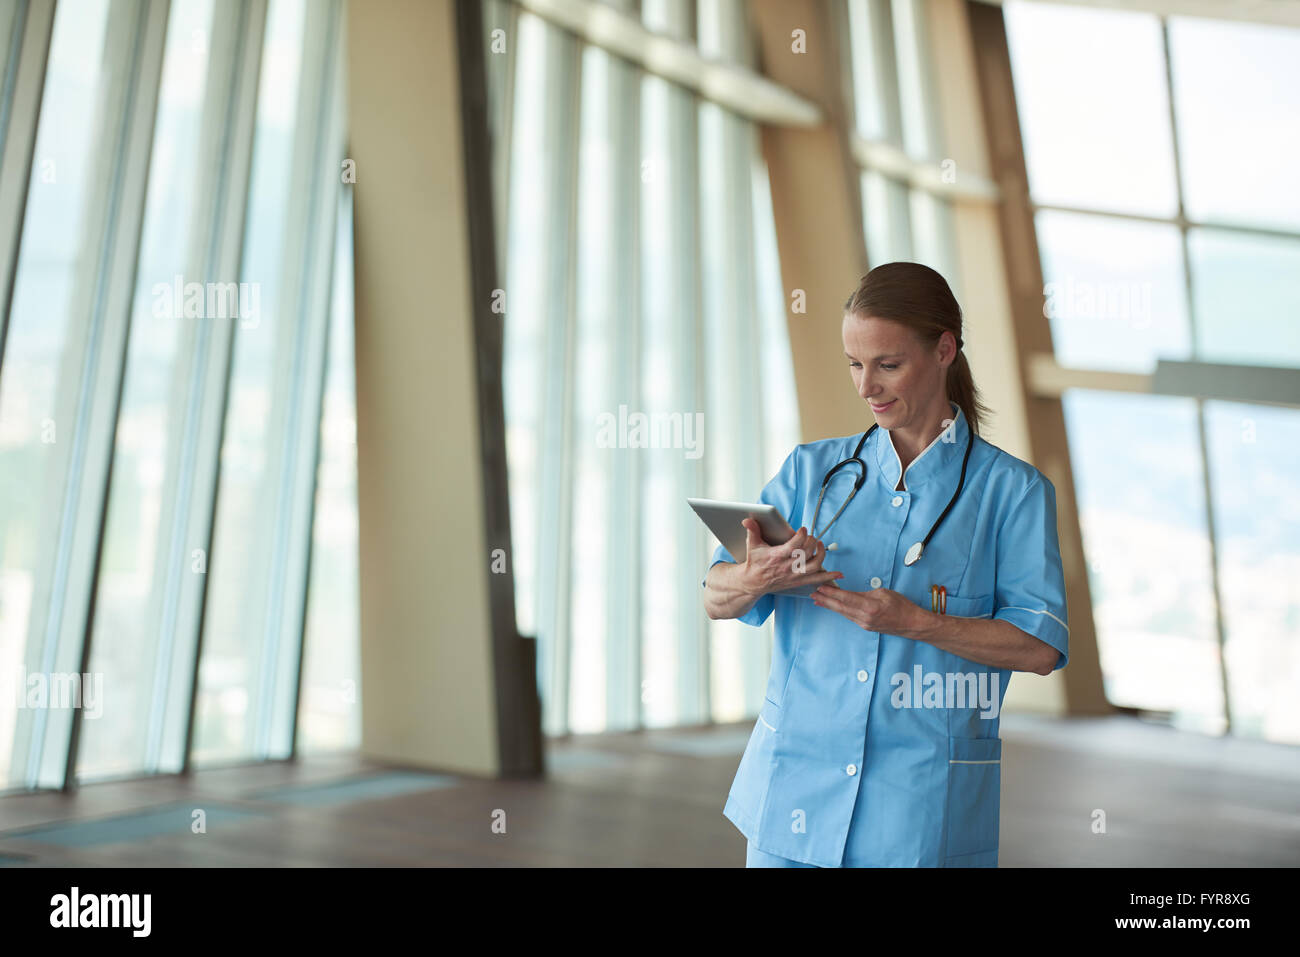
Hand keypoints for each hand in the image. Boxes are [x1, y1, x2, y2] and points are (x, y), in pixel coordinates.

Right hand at [739, 519, 842, 595]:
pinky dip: (829, 576)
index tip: (803, 529)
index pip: (793, 545)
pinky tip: (838, 573)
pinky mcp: (798, 581)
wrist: (753, 582)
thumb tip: (747, 519)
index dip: (801, 535)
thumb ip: (752, 530)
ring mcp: (794, 575)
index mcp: (776, 556)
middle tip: (810, 536)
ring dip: (821, 554)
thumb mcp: (751, 545)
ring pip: (814, 565)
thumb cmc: (754, 562)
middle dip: (811, 542)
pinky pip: (817, 579)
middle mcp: (787, 566)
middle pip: (806, 553)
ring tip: (820, 545)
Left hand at [810, 583, 928, 635]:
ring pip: (843, 613)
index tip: (821, 587)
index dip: (832, 592)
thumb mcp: (884, 593)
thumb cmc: (902, 606)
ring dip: (830, 605)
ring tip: (818, 599)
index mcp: (870, 607)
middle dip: (825, 600)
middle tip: (812, 593)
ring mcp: (865, 624)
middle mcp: (865, 617)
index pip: (846, 598)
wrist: (912, 624)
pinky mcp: (866, 626)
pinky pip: (850, 617)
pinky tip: (834, 607)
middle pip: (840, 607)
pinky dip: (840, 610)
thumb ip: (866, 593)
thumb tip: (852, 594)